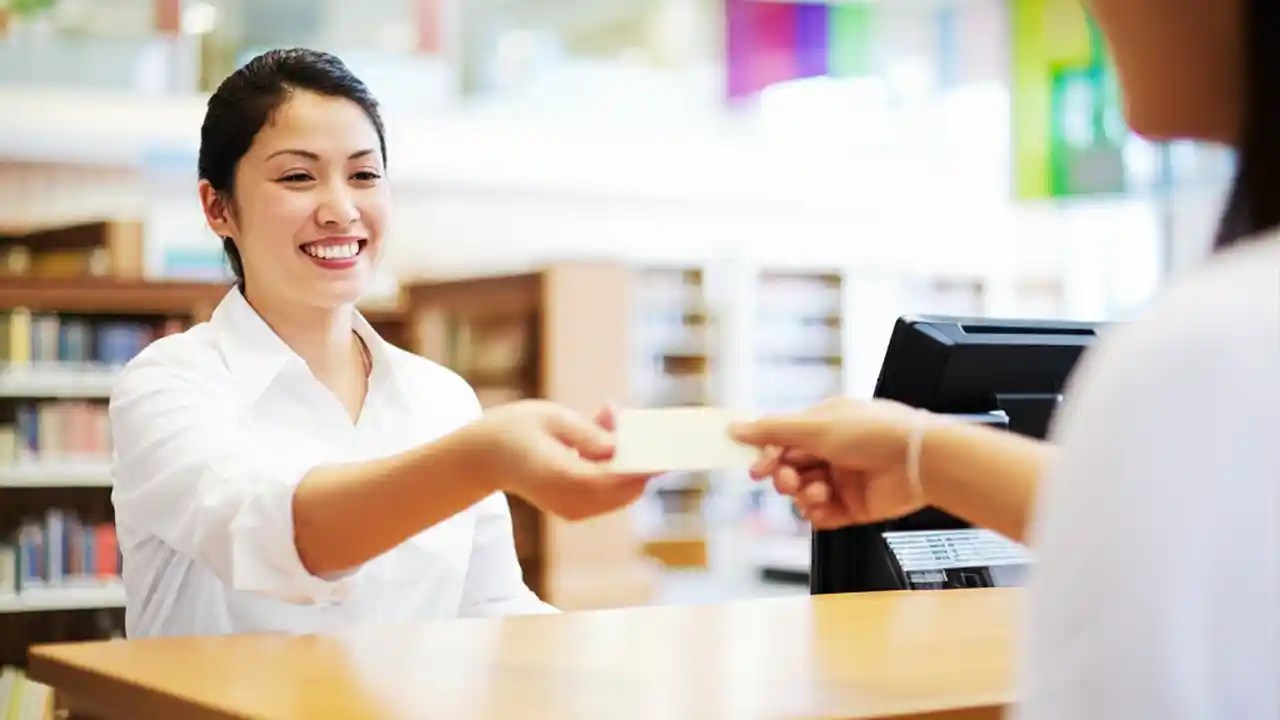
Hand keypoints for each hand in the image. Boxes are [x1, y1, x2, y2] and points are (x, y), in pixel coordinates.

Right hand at [454, 399, 649, 520]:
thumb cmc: (513, 429)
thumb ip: (589, 433)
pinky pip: (610, 492)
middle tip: (640, 422)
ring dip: (627, 459)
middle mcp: (568, 501)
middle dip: (640, 457)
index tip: (669, 449)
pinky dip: (616, 467)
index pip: (615, 477)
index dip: (645, 464)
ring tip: (604, 418)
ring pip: (622, 491)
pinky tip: (600, 434)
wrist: (481, 458)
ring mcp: (572, 510)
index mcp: (560, 476)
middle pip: (625, 488)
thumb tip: (622, 446)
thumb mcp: (551, 417)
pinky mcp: (574, 510)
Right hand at [730, 397, 942, 529]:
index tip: (756, 467)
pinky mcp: (855, 506)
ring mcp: (843, 479)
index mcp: (824, 425)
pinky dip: (819, 513)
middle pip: (790, 469)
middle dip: (784, 477)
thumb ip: (773, 431)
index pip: (783, 441)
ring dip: (803, 495)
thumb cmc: (875, 432)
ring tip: (817, 491)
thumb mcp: (816, 426)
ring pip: (804, 494)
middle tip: (788, 480)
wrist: (919, 460)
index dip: (767, 455)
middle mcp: (832, 451)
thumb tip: (737, 427)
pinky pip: (824, 515)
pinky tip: (824, 505)